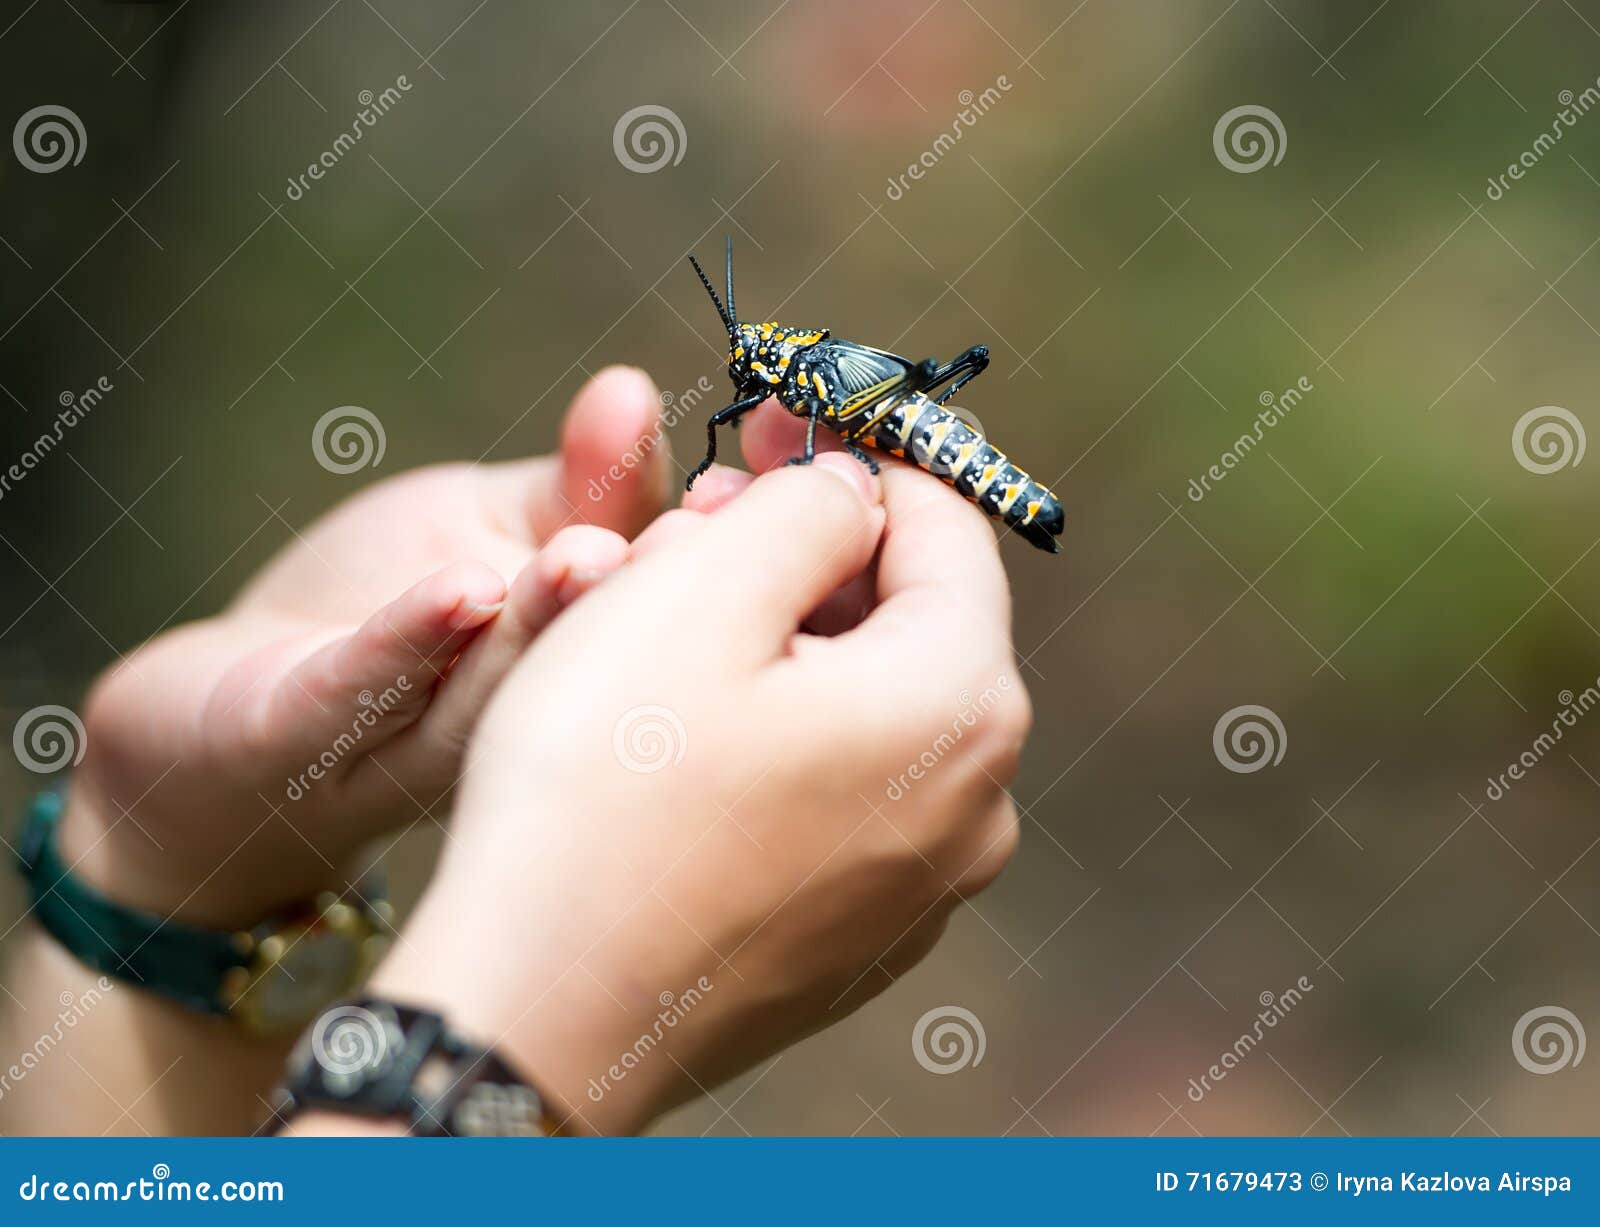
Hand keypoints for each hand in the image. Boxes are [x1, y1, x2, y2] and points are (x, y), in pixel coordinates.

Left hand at [59, 367, 668, 927]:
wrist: (220, 727)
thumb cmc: (373, 622)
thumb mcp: (488, 534)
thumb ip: (570, 482)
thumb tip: (633, 388)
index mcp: (570, 667)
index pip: (658, 608)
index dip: (717, 552)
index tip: (768, 488)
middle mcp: (507, 719)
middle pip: (589, 660)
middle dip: (647, 595)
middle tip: (699, 537)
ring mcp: (404, 740)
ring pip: (491, 687)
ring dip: (544, 623)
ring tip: (590, 557)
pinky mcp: (300, 738)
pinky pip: (366, 691)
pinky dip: (413, 639)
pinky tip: (461, 590)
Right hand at [369, 407, 1031, 1133]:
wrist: (532, 1018)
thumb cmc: (598, 792)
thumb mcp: (696, 591)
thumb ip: (806, 506)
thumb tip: (854, 490)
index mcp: (960, 707)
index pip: (948, 530)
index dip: (860, 456)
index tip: (784, 413)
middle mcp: (976, 806)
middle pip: (909, 621)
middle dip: (811, 550)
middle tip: (699, 512)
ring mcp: (922, 888)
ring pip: (868, 709)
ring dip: (785, 641)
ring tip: (668, 614)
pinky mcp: (860, 940)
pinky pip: (841, 794)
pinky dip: (781, 736)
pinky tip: (681, 732)